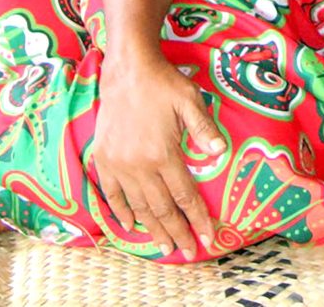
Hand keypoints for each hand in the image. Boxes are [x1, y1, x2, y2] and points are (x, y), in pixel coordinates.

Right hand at [88, 56, 225, 257]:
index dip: (197, 218)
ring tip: (164, 246)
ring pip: (137, 205)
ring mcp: (118, 164)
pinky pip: (112, 193)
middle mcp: (138, 165)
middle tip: (188, 252)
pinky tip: (130, 224)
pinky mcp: (103, 159)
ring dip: (152, 228)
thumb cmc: (163, 84)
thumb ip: (204, 129)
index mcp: (163, 154)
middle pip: (161, 208)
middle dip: (178, 232)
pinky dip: (121, 210)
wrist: (126, 70)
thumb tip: (221, 153)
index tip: (208, 236)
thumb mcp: (190, 101)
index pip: (184, 195)